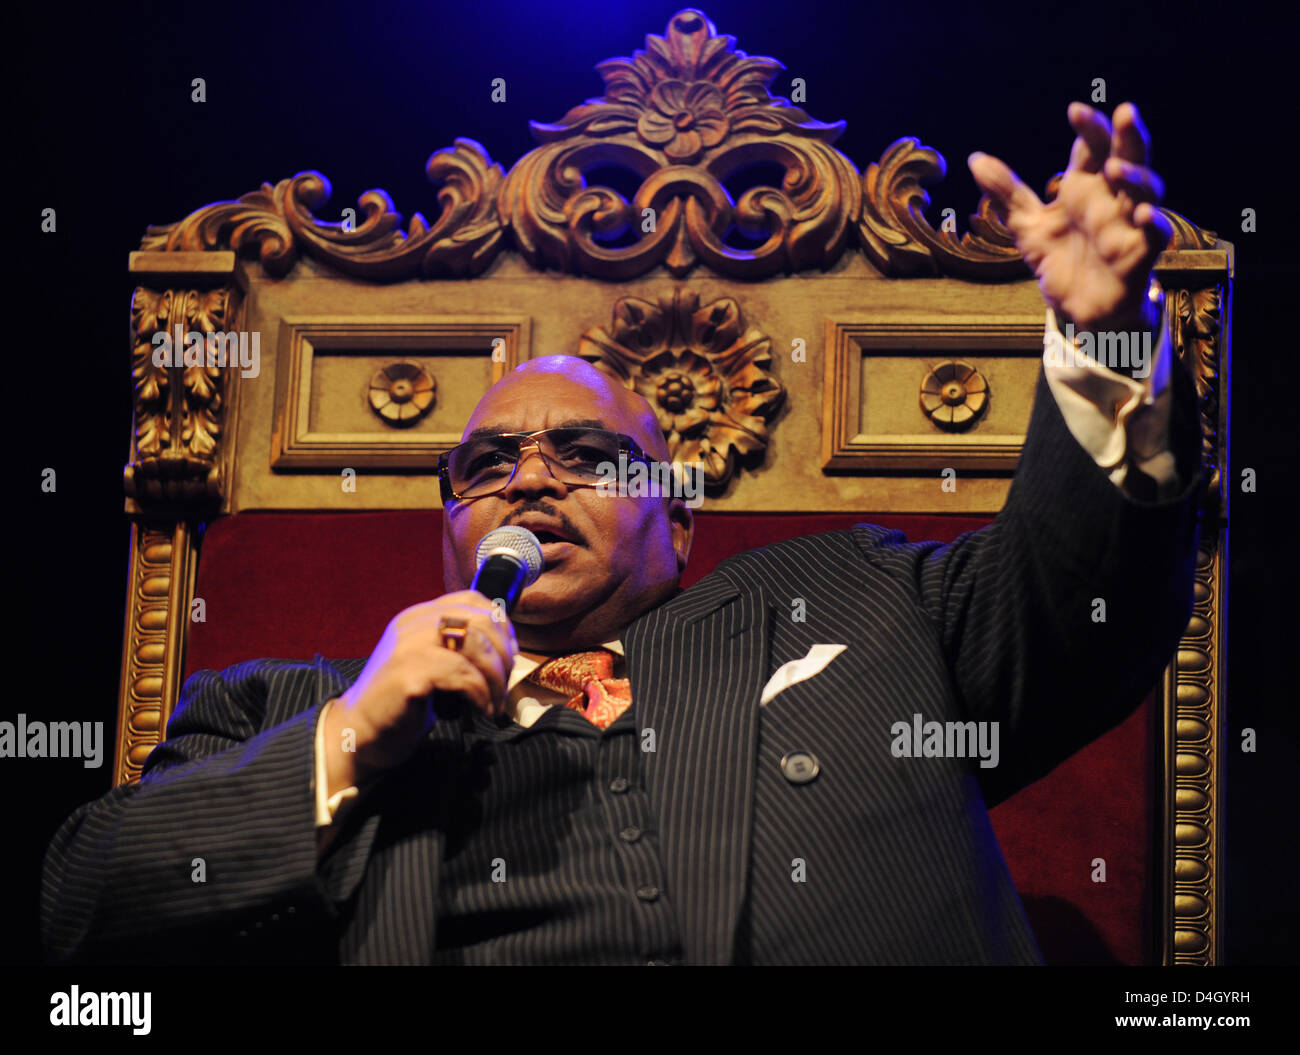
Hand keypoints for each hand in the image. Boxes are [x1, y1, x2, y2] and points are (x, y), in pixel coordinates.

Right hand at [322, 591, 517, 795]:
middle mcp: (413, 624)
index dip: (500, 624)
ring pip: (475, 645)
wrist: (357, 732)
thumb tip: (505, 650)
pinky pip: (463, 675)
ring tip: (495, 701)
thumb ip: (455, 647)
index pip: (472, 599)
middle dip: (503, 653)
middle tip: (505, 683)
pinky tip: (482, 710)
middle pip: (480, 620)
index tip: (509, 654)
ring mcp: (408, 647)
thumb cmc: (400, 703)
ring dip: (496, 677)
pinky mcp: (409, 674)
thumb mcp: (429, 663)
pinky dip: (482, 694)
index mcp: (418, 617)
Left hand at [968, 101, 1172, 332]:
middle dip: (1128, 136)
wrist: (1075, 308)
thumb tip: (976, 159)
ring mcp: (1129, 225)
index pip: (1093, 148)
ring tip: (1113, 168)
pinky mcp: (1140, 254)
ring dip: (1134, 178)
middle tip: (1125, 112)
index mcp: (1086, 187)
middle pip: (1128, 159)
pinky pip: (1156, 235)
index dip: (1089, 129)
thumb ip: (1006, 193)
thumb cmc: (1060, 260)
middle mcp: (1112, 200)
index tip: (1075, 110)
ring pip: (1146, 191)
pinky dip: (1154, 223)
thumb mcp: (1026, 226)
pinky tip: (1144, 214)